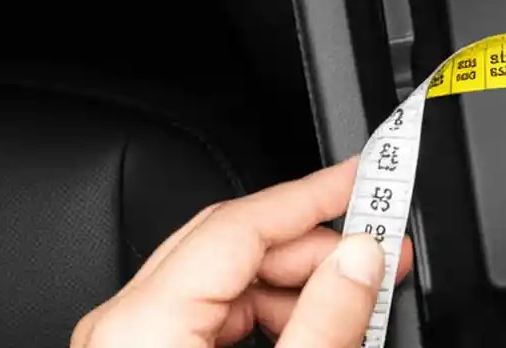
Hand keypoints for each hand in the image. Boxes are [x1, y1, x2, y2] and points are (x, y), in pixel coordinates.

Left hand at [71, 157, 411, 346]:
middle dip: (317, 243)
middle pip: (235, 246)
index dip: (314, 192)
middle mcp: (123, 326)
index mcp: (143, 323)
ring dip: (298, 283)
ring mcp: (129, 345)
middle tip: (382, 250)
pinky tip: (313, 326)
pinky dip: (269, 315)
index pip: (242, 221)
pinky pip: (212, 316)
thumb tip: (360, 259)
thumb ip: (325, 321)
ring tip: (358, 300)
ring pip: (227, 282)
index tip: (366, 174)